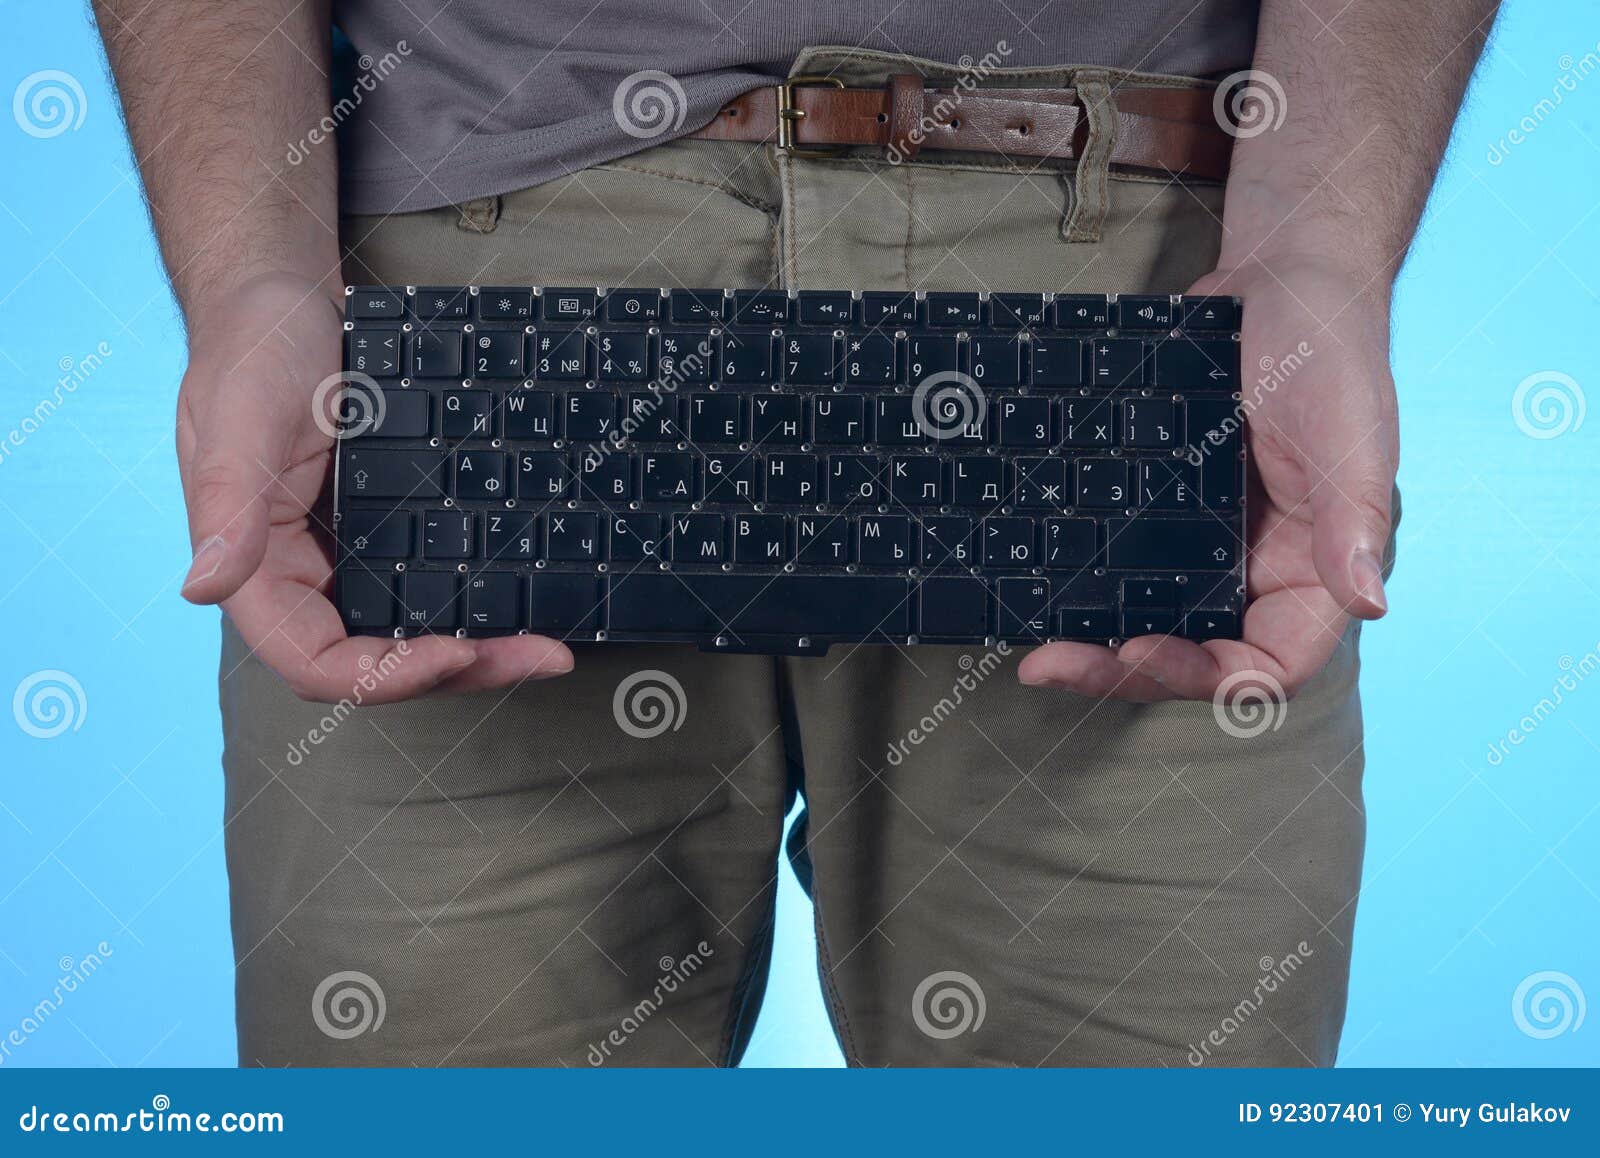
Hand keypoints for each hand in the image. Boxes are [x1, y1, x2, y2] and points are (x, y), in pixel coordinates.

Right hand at [177, 272, 572, 701]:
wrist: (288, 303)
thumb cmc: (255, 348)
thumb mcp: (240, 415)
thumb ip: (226, 504)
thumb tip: (203, 588)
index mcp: (256, 569)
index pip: (314, 662)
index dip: (384, 676)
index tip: (457, 653)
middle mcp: (303, 578)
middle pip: (377, 662)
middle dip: (460, 669)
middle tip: (541, 656)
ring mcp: (348, 560)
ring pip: (412, 635)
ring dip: (481, 650)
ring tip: (548, 647)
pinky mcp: (388, 535)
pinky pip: (431, 587)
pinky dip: (479, 602)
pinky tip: (528, 598)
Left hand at [1018, 252, 1396, 700]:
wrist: (1276, 279)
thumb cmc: (1330, 347)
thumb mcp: (1352, 432)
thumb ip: (1356, 520)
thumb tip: (1368, 602)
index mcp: (1314, 571)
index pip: (1266, 664)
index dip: (1203, 674)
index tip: (1136, 649)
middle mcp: (1256, 571)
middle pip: (1190, 653)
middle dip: (1120, 669)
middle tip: (1048, 663)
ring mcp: (1203, 544)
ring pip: (1146, 619)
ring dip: (1091, 638)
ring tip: (1031, 645)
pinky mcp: (1157, 509)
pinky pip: (1116, 562)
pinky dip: (1078, 579)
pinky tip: (1029, 580)